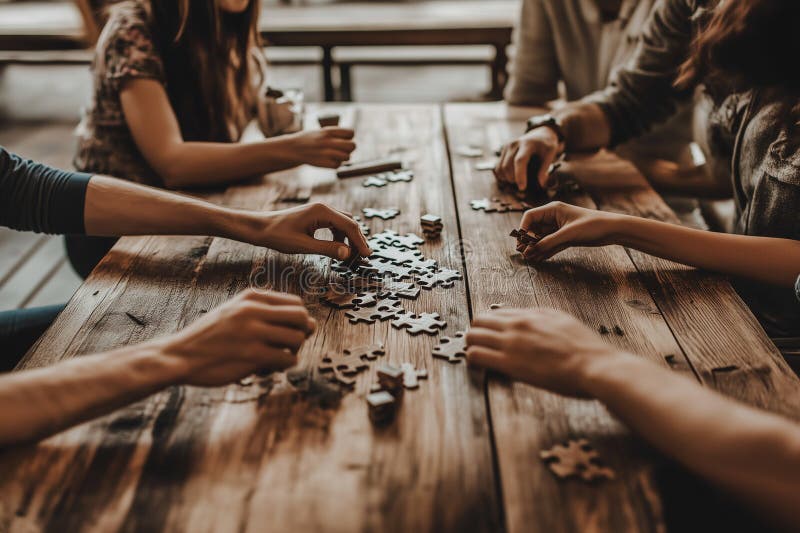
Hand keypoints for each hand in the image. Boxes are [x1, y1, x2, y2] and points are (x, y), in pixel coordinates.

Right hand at [155, 290, 315, 386]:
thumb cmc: (211, 337)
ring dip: (292, 352)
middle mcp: (253, 310)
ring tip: (275, 359)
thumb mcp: (234, 312)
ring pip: (297, 339)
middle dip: (302, 334)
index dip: (298, 320)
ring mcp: (253, 332)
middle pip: (302, 318)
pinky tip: (266, 369)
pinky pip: (288, 359)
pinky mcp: (252, 355)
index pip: (295, 303)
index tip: (287, 333)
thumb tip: (310, 323)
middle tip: (288, 346)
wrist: (180, 356)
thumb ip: (266, 313)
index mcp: (250, 297)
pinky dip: (283, 366)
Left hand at [246, 202, 371, 259]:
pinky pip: (334, 226)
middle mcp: (323, 208)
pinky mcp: (316, 217)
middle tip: (363, 257)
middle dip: (357, 239)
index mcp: (322, 211)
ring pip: (343, 224)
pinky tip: (337, 249)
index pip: (349, 225)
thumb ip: (327, 249)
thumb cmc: (278, 235)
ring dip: (349, 239)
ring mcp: (320, 212)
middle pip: (349, 222)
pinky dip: (339, 237)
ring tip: (351, 256)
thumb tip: (347, 254)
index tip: (367, 255)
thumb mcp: (303, 245)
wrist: (261, 228)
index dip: (360, 241)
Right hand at [285, 127, 355, 168]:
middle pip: (352, 146)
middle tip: (343, 149)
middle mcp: (328, 141)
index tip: (343, 139)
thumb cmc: (310, 139)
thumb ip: (336, 135)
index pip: (351, 133)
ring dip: (343, 157)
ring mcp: (325, 153)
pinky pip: (338, 165)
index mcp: (328, 131)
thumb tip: (351, 141)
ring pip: (347, 157)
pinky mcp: (323, 163)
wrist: (293, 148)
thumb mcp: (322, 132)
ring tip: (335, 155)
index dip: (349, 137)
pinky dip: (335, 164)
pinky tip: (329, 161)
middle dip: (350, 149)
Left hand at [466, 308, 623, 396]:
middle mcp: (518, 324)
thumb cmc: (587, 350)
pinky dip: (472, 359)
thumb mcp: (564, 323)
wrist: (595, 365)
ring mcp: (512, 342)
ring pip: (473, 336)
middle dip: (477, 332)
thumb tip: (533, 322)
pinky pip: (476, 355)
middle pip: (480, 320)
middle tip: (480, 345)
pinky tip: (477, 366)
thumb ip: (544, 321)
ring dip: (471, 345)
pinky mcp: (509, 363)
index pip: (498, 313)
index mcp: (533, 314)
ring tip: (476, 356)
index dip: (492, 326)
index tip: (491, 336)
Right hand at [494, 126, 562, 191]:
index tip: (522, 187)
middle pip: (507, 166)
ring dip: (507, 179)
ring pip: (500, 168)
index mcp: (527, 144)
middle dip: (513, 179)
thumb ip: (545, 168)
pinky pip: (498, 168)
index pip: (519, 161)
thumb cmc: (545, 145)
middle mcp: (514, 144)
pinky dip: (503, 176)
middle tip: (523, 185)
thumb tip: (541, 183)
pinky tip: (512, 177)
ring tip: (518, 180)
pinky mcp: (502, 151)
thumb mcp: (551, 153)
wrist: (539, 135)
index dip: (519, 176)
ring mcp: (506, 147)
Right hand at [517, 201, 622, 261]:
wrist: (612, 230)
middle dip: (528, 241)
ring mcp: (559, 228)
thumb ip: (548, 242)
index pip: (530, 217)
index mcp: (553, 209)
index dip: (523, 229)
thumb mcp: (568, 234)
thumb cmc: (592, 226)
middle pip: (534, 229)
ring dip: (536, 248)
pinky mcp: (565, 237)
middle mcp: (553, 217)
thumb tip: (530, 251)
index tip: (521, 242)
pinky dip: (545, 251)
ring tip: (530, 259)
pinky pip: (550, 244)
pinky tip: (540, 259)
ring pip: (541, 238)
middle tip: (524, 254)